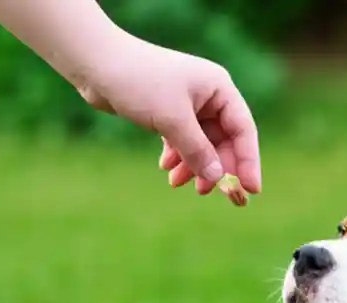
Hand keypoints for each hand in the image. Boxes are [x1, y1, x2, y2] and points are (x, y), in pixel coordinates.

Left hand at [77, 34, 260, 204]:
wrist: (95, 64)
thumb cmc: (138, 82)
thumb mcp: (172, 120)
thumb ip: (198, 151)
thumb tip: (218, 179)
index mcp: (219, 88)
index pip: (243, 129)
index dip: (248, 161)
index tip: (251, 189)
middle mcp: (207, 95)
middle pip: (223, 140)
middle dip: (216, 167)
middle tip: (214, 195)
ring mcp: (188, 103)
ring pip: (201, 143)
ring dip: (193, 166)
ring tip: (178, 184)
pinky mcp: (167, 111)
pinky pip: (182, 140)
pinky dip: (177, 156)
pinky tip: (166, 168)